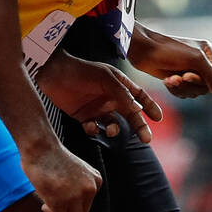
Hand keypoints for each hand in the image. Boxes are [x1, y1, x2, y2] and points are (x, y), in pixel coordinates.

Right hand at [21, 141, 102, 211]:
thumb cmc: (49, 156)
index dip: (70, 210)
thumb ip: (76, 188)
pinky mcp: (60, 201)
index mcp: (95, 181)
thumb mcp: (73, 172)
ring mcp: (76, 196)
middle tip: (47, 210)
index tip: (54, 204)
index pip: (86, 207)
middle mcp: (90, 189)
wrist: (39, 146)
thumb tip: (67, 211)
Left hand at [38, 51, 162, 142]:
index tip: (158, 118)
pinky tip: (89, 125)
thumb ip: (122, 94)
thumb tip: (138, 110)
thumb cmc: (80, 71)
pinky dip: (94, 130)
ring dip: (114, 130)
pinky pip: (94, 128)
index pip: (140, 96)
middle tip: (147, 139)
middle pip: (130, 115)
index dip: (150, 107)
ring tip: (111, 129)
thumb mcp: (105, 79)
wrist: (52, 74)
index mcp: (119, 84)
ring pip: (113, 125)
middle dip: (139, 127)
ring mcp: (97, 108)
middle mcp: (110, 97)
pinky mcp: (83, 116)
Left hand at [130, 26, 211, 100]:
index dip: (200, 81)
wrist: (142, 50)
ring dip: (180, 88)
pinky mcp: (176, 77)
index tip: (185, 75)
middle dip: (188, 85)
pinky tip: (166, 80)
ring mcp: (188, 70)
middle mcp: (200, 61)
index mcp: (208, 53)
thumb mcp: (195, 61)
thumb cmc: (168, 50)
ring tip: (169, 79)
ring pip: (192, 92)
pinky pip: (182, 92)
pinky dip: (174, 89)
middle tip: (176, 78)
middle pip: (204, 87)